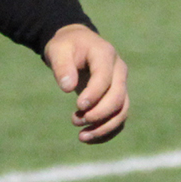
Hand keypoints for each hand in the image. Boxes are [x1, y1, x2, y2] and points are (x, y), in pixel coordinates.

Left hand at [42, 24, 128, 144]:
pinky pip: (118, 117)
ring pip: (122, 111)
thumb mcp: (58, 50)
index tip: (78, 106)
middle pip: (118, 97)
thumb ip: (62, 66)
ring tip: (81, 136)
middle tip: (75, 120)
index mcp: (105, 54)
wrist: (77, 44)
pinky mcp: (118, 97)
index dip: (94, 94)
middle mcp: (118, 70)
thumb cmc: (67, 46)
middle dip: (99, 114)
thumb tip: (67, 87)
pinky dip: (107, 131)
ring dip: (104, 127)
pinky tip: (88, 137)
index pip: (105, 78)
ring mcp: (121, 84)